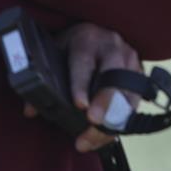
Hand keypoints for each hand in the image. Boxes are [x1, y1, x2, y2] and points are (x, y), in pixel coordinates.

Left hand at [24, 22, 142, 152]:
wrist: (95, 31)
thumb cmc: (71, 46)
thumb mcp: (53, 52)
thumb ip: (40, 78)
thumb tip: (31, 110)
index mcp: (86, 39)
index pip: (84, 63)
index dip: (81, 85)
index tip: (79, 106)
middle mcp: (112, 47)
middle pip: (114, 77)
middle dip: (106, 102)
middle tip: (94, 122)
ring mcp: (129, 59)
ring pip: (129, 92)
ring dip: (115, 119)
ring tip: (94, 139)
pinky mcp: (139, 73)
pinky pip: (135, 100)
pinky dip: (122, 120)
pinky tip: (106, 136)